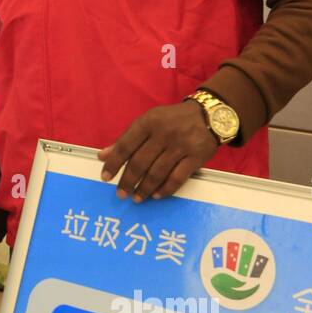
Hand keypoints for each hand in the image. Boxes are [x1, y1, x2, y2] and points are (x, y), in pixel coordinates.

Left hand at [99, 100, 218, 201]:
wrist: (209, 114)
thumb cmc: (171, 120)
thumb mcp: (148, 122)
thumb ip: (126, 139)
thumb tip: (102, 156)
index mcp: (148, 122)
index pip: (126, 145)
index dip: (113, 163)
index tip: (105, 178)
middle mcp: (163, 133)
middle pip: (140, 162)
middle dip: (128, 181)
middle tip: (121, 194)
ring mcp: (181, 145)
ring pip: (157, 172)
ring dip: (145, 188)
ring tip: (137, 198)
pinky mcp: (196, 157)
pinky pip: (177, 177)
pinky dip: (165, 189)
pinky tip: (156, 195)